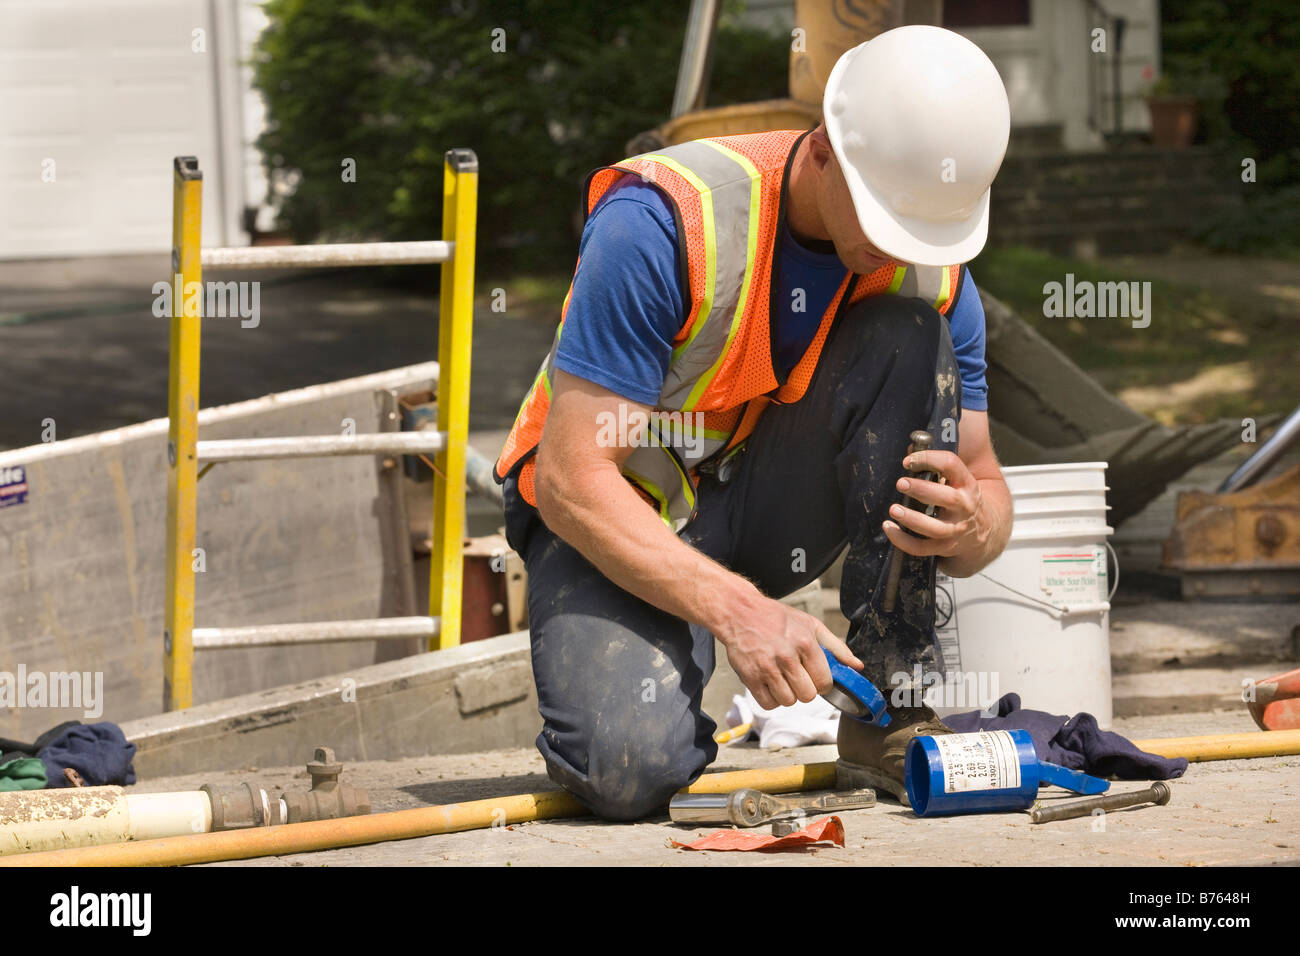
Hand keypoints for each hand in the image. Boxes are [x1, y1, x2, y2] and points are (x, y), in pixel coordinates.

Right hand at [716, 590, 863, 710]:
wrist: (740, 612)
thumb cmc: (777, 618)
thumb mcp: (811, 625)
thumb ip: (836, 647)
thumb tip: (857, 666)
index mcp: (805, 643)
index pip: (824, 681)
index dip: (822, 683)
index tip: (815, 678)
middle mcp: (786, 656)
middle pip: (807, 695)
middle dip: (805, 690)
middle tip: (798, 678)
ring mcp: (767, 668)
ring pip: (788, 701)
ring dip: (788, 694)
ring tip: (782, 679)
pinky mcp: (750, 677)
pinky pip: (768, 703)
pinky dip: (771, 699)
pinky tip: (770, 684)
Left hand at [882, 448, 987, 559]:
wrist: (986, 531)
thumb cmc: (962, 499)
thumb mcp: (959, 480)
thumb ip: (936, 467)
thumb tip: (908, 455)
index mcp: (967, 484)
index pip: (952, 465)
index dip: (929, 459)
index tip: (908, 461)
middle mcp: (964, 506)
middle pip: (946, 498)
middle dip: (922, 490)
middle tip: (901, 483)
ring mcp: (956, 529)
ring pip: (934, 528)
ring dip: (912, 519)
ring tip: (893, 509)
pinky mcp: (945, 547)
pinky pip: (922, 548)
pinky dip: (903, 541)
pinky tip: (889, 528)